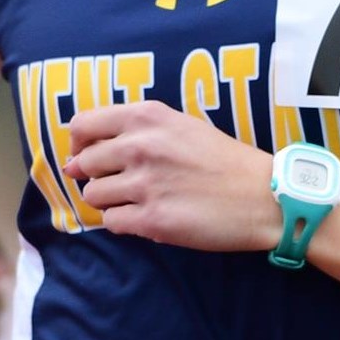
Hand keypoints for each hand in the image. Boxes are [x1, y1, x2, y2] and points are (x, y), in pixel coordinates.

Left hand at [64, 100, 278, 253]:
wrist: (263, 196)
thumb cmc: (223, 160)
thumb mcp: (181, 125)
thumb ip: (135, 131)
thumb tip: (77, 156)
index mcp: (147, 117)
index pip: (82, 124)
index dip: (77, 143)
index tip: (85, 155)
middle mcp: (141, 146)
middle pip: (84, 164)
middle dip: (95, 176)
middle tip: (123, 183)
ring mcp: (144, 184)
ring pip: (93, 196)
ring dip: (109, 201)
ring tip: (139, 200)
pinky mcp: (152, 219)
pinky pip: (112, 223)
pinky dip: (124, 223)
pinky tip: (148, 217)